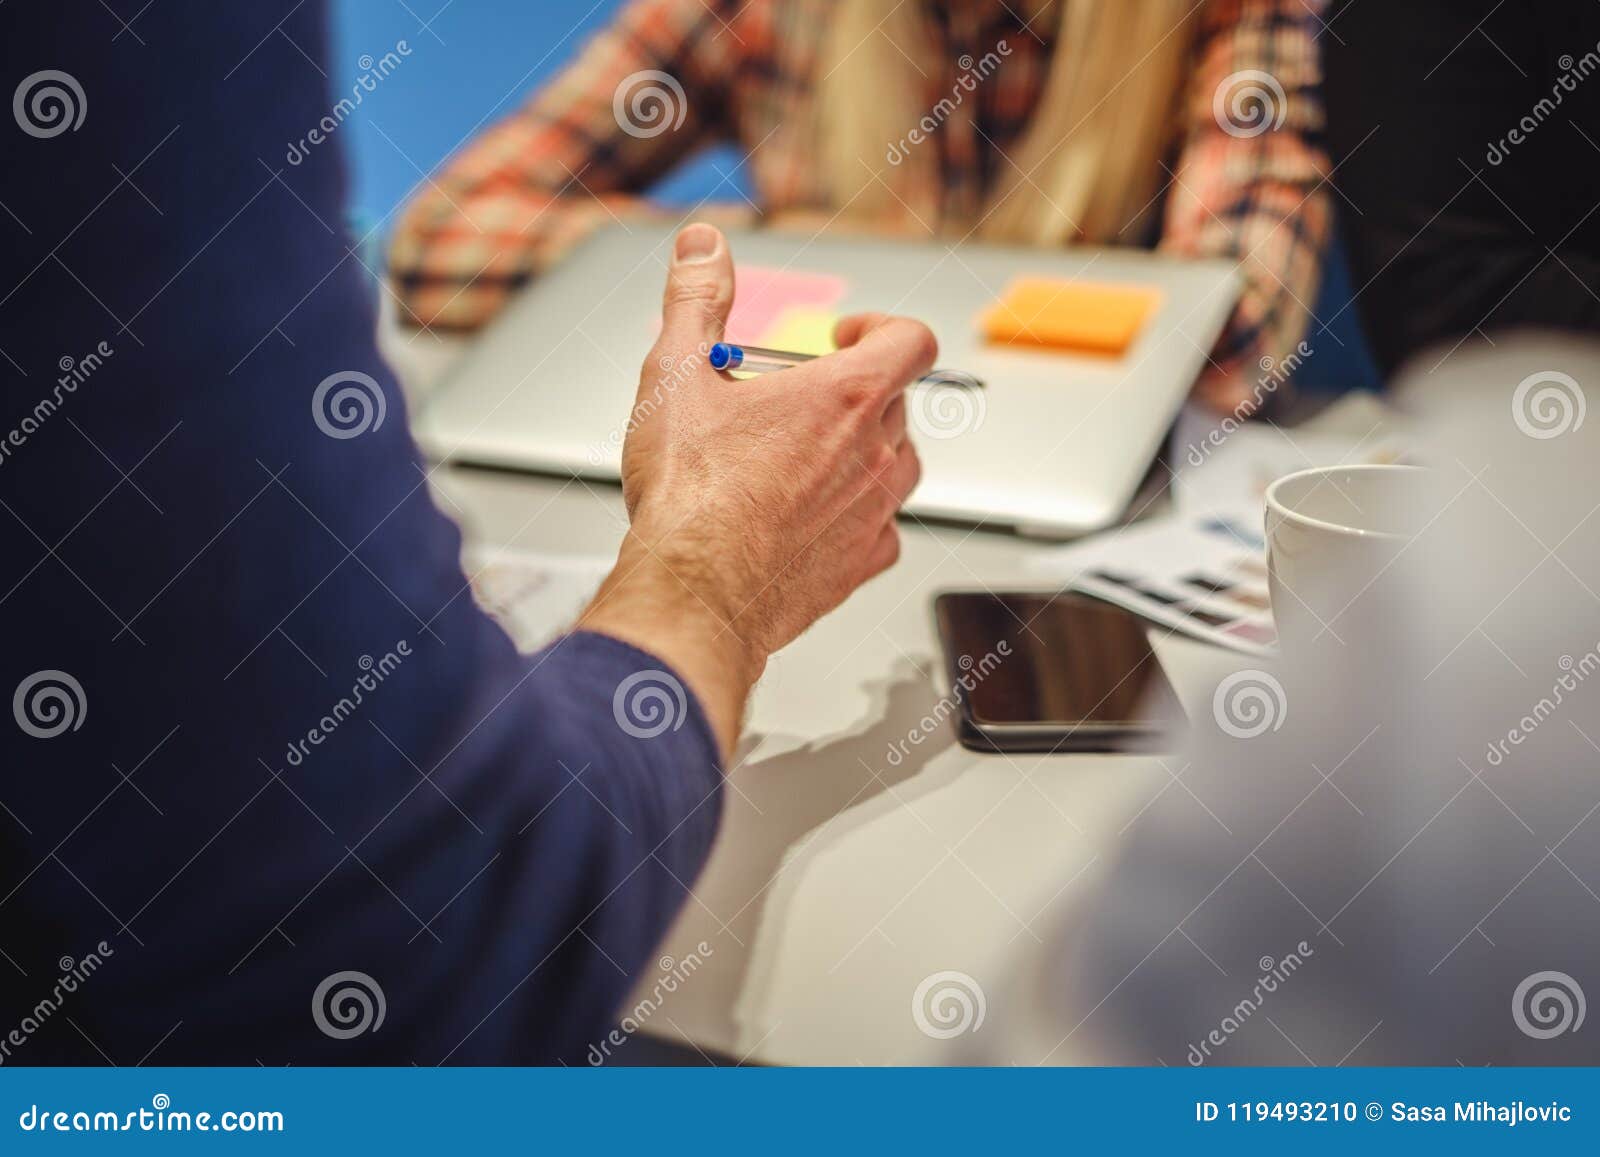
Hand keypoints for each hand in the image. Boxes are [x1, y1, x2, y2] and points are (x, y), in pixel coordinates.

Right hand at [580, 224, 930, 756]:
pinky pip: (882, 526)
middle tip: (795, 403)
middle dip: (852, 392)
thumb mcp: (677, 375)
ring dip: (862, 451)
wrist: (695, 591)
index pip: (911, 340)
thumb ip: (697, 299)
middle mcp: (875, 452)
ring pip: (896, 463)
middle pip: (896, 401)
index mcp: (843, 396)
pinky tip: (809, 515)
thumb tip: (703, 247)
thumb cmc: (690, 495)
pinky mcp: (864, 562)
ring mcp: (876, 511)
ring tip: (804, 457)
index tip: (845, 337)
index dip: (883, 329)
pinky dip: (857, 514)